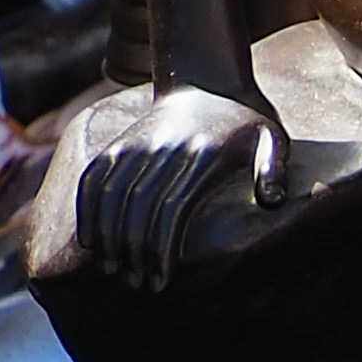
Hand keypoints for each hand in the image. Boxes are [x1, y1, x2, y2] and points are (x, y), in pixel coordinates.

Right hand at [75, 84, 282, 290]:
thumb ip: (272, 169)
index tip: (163, 279)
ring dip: (109, 236)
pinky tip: (90, 240)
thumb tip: (272, 201)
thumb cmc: (248, 119)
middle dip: (137, 251)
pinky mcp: (120, 142)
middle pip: (139, 207)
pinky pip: (96, 178)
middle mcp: (164, 150)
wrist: (207, 76)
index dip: (163, 248)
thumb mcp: (273, 138)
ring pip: (112, 195)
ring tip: (115, 270)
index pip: (173, 209)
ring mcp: (138, 144)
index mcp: (202, 155)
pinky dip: (88, 209)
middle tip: (140, 284)